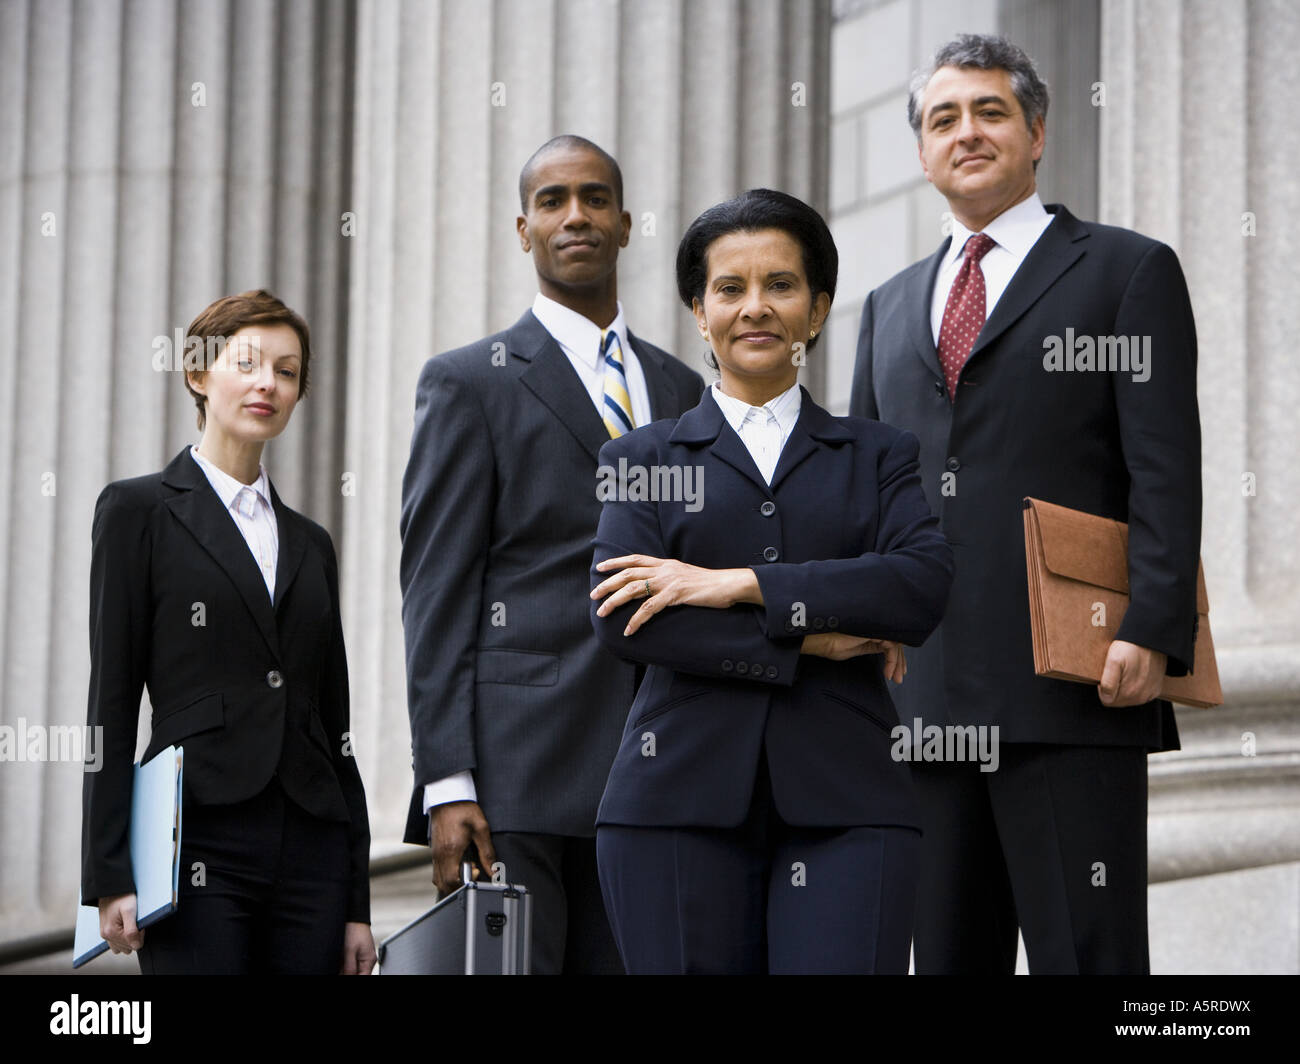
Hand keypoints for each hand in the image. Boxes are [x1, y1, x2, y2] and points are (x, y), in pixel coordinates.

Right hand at [98, 893, 143, 953]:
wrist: (110, 888)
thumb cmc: (121, 897)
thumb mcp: (129, 911)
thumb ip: (132, 930)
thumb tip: (136, 946)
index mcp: (111, 933)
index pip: (134, 945)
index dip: (141, 934)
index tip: (140, 922)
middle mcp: (106, 936)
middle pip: (128, 947)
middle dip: (135, 936)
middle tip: (135, 921)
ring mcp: (105, 934)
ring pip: (122, 946)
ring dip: (129, 938)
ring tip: (130, 923)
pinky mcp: (106, 931)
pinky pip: (116, 942)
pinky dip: (123, 937)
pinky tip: (125, 925)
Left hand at [339, 921, 376, 974]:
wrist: (353, 917)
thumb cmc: (353, 930)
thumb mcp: (349, 951)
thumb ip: (349, 967)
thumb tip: (348, 978)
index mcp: (370, 960)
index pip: (363, 978)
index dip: (352, 979)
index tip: (343, 975)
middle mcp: (368, 961)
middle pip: (358, 974)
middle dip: (348, 973)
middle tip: (340, 968)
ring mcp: (362, 957)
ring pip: (353, 971)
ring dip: (345, 970)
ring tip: (340, 961)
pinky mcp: (357, 954)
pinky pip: (351, 965)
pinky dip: (344, 966)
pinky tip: (340, 961)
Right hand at [429, 800, 495, 896]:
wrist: (448, 796)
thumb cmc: (463, 809)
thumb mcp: (481, 828)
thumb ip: (487, 852)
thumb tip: (493, 870)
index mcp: (450, 850)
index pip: (451, 880)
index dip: (464, 884)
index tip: (476, 873)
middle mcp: (439, 855)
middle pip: (442, 884)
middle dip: (457, 886)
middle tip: (472, 873)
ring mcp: (434, 853)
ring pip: (438, 879)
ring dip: (451, 881)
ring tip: (465, 869)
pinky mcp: (434, 850)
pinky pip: (436, 870)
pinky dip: (446, 874)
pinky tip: (458, 864)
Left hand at [592, 555, 758, 635]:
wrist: (730, 584)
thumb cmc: (709, 585)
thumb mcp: (685, 576)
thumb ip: (669, 578)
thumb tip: (656, 587)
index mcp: (666, 563)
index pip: (635, 559)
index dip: (616, 562)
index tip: (600, 567)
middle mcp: (664, 569)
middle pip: (628, 573)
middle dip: (607, 584)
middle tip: (593, 595)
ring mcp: (669, 581)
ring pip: (633, 589)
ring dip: (614, 601)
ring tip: (602, 612)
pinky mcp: (675, 594)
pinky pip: (649, 608)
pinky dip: (636, 619)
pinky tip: (629, 629)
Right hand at [801, 633, 906, 681]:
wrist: (822, 641)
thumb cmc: (832, 645)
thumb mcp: (857, 650)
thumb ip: (872, 648)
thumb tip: (886, 657)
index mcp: (871, 632)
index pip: (890, 643)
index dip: (896, 658)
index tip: (898, 672)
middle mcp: (875, 628)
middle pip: (895, 644)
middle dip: (899, 663)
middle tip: (898, 678)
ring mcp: (875, 629)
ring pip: (895, 646)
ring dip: (897, 664)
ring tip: (894, 677)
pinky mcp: (875, 632)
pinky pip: (891, 646)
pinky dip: (892, 660)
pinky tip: (888, 671)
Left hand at [1098, 639, 1166, 706]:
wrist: (1151, 638)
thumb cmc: (1130, 647)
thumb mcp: (1113, 661)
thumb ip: (1108, 683)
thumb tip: (1106, 699)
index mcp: (1128, 693)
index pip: (1107, 701)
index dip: (1102, 688)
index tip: (1105, 674)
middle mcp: (1141, 697)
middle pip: (1118, 700)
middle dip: (1113, 688)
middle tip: (1116, 670)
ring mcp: (1150, 693)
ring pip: (1129, 698)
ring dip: (1124, 687)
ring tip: (1125, 670)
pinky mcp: (1156, 689)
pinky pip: (1140, 694)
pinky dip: (1135, 686)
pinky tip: (1134, 674)